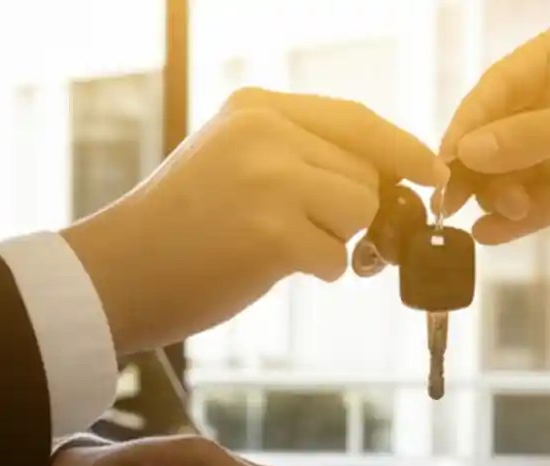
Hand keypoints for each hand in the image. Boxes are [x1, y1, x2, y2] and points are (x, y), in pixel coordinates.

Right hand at [61, 89, 448, 356]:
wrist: (116, 274)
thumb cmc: (181, 227)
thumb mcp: (235, 158)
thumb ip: (302, 153)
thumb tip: (390, 177)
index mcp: (257, 107)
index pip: (356, 120)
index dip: (401, 150)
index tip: (432, 173)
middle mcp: (266, 133)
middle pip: (365, 174)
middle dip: (357, 214)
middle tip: (320, 237)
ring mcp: (271, 181)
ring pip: (360, 213)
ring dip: (335, 242)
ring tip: (279, 248)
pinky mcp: (274, 234)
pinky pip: (338, 257)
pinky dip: (317, 270)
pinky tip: (268, 267)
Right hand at [439, 18, 549, 270]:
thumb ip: (531, 137)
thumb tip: (467, 151)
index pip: (499, 85)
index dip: (470, 122)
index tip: (448, 159)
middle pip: (492, 131)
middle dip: (477, 167)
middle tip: (454, 200)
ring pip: (503, 171)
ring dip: (497, 195)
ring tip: (514, 212)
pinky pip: (524, 203)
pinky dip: (507, 220)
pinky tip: (491, 235)